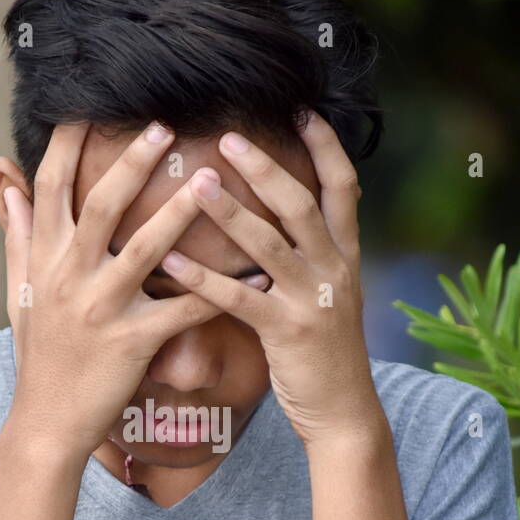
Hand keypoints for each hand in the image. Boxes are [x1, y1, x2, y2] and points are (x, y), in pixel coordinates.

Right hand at [4, 121, 222, 459]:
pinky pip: (181, 310)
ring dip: (178, 213)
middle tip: (164, 125)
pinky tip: (254, 274)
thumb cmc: (39, 352)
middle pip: (100, 206)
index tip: (89, 104)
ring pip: (143, 250)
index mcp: (44, 259)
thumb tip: (3, 178)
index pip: (50, 186)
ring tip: (211, 181)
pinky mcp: (132, 342)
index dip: (68, 142)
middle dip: (131, 162)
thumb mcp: (18, 289)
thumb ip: (17, 232)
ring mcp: (100, 310)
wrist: (48, 421)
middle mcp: (69, 277)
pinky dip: (218, 291)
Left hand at [158, 112, 383, 448]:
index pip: (343, 186)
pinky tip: (174, 263)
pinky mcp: (288, 333)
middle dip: (266, 168)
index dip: (325, 146)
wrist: (344, 412)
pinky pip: (241, 300)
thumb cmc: (325, 351)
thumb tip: (283, 212)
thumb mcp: (329, 293)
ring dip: (232, 213)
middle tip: (229, 136)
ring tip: (198, 183)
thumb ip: (311, 253)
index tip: (301, 108)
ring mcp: (313, 301)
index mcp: (345, 254)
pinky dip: (205, 280)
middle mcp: (334, 269)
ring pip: (272, 245)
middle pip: (302, 204)